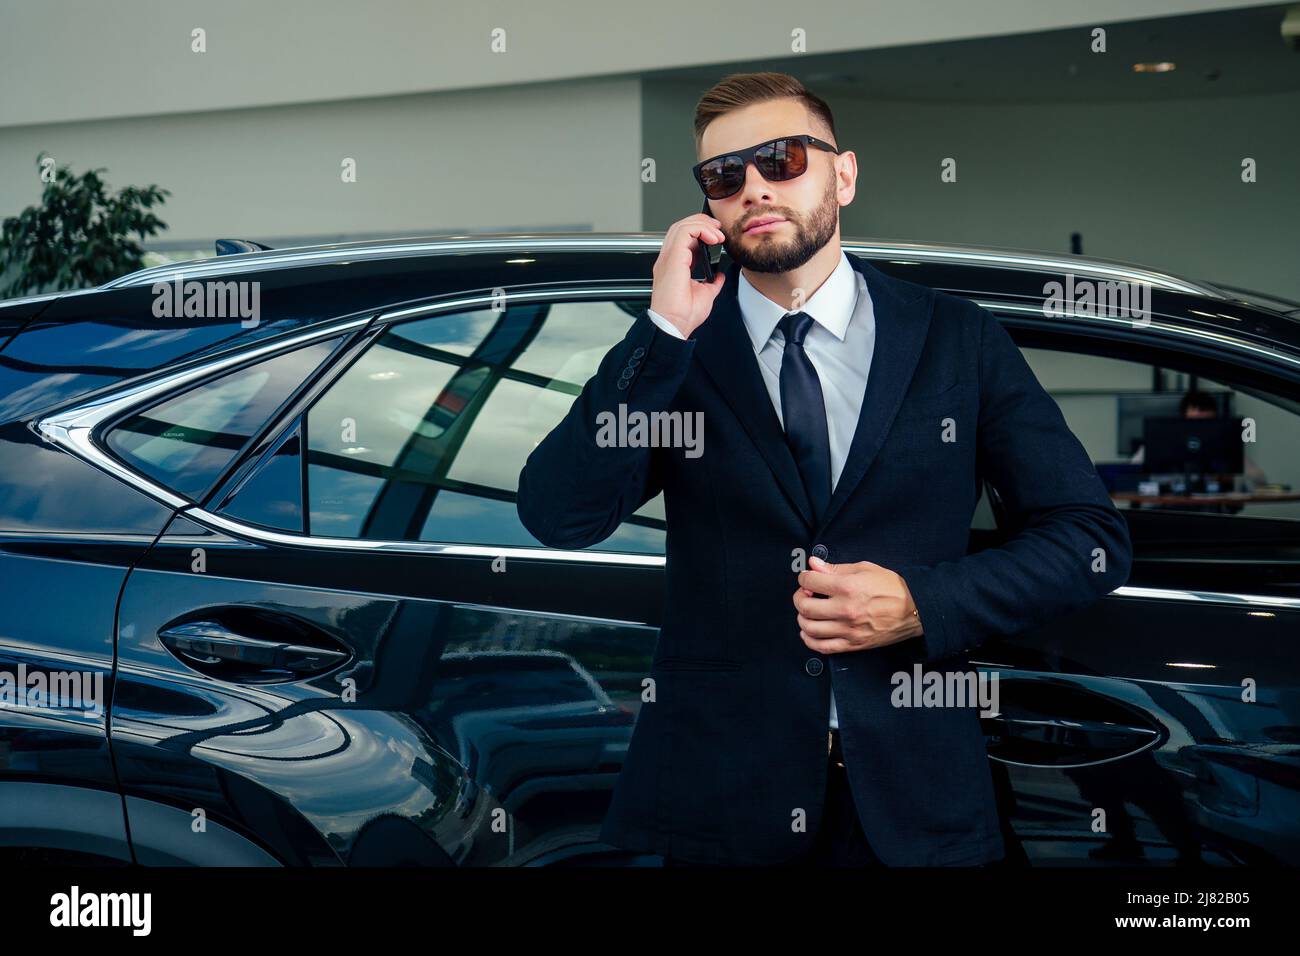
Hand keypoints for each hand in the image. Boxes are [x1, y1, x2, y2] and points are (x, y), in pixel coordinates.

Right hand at [649, 211, 726, 336]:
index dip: (700, 231)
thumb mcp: (705, 294)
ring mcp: (668, 257)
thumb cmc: (682, 315)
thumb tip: (719, 276)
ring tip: (717, 233)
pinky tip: (712, 238)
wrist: (674, 325)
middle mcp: (668, 259)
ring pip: (681, 225)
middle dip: (701, 222)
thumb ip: (711, 283)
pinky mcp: (672, 258)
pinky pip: (684, 232)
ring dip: (702, 224)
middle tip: (718, 229)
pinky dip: (700, 229)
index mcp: (673, 266)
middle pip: (680, 227)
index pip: (683, 238)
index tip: (716, 236)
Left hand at [793, 555, 922, 653]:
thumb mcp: (864, 568)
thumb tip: (813, 564)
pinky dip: (809, 640)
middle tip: (805, 594)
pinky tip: (809, 631)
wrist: (915, 609)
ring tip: (808, 611)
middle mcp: (845, 610)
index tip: (807, 578)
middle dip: (799, 597)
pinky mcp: (853, 644)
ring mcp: (848, 630)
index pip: (810, 582)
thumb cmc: (892, 587)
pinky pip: (822, 647)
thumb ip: (835, 568)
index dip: (804, 578)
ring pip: (809, 628)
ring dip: (802, 618)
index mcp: (848, 587)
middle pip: (805, 606)